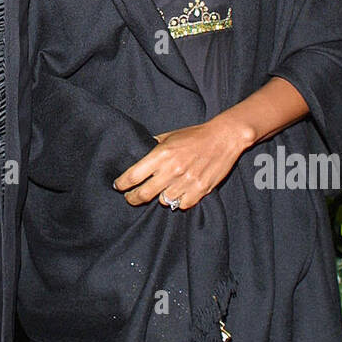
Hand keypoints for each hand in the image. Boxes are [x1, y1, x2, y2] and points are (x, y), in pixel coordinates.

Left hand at [113, 116, 246, 210]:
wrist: (223, 138)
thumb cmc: (195, 136)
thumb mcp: (169, 136)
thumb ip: (153, 147)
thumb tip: (138, 156)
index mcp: (161, 155)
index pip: (133, 176)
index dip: (121, 184)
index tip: (118, 186)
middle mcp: (172, 170)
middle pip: (143, 194)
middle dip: (132, 198)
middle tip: (130, 197)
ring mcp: (186, 182)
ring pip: (163, 202)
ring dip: (159, 197)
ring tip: (160, 191)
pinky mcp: (200, 190)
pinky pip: (182, 205)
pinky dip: (178, 201)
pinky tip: (178, 193)